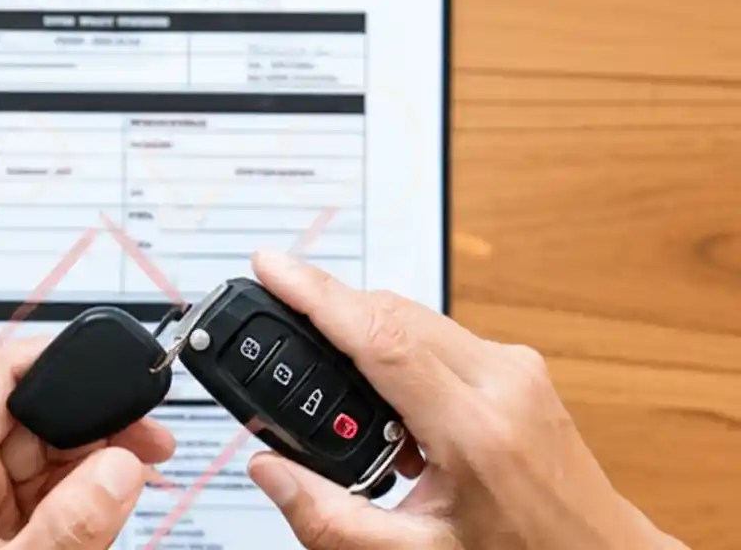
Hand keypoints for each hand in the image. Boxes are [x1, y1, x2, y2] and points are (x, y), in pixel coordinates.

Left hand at [0, 335, 175, 549]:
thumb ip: (73, 526)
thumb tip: (121, 468)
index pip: (0, 374)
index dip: (63, 362)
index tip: (121, 374)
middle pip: (27, 418)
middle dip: (92, 422)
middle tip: (149, 444)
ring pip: (35, 462)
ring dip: (88, 465)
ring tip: (137, 479)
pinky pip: (29, 503)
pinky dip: (71, 503)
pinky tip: (102, 513)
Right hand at [245, 250, 686, 549]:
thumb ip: (329, 519)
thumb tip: (269, 469)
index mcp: (476, 431)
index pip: (382, 337)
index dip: (319, 295)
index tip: (273, 267)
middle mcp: (502, 381)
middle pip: (393, 313)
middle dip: (328, 306)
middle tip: (276, 319)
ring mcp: (515, 366)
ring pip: (415, 316)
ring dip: (363, 329)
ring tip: (334, 381)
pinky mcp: (518, 363)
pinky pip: (439, 332)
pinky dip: (397, 344)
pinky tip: (384, 392)